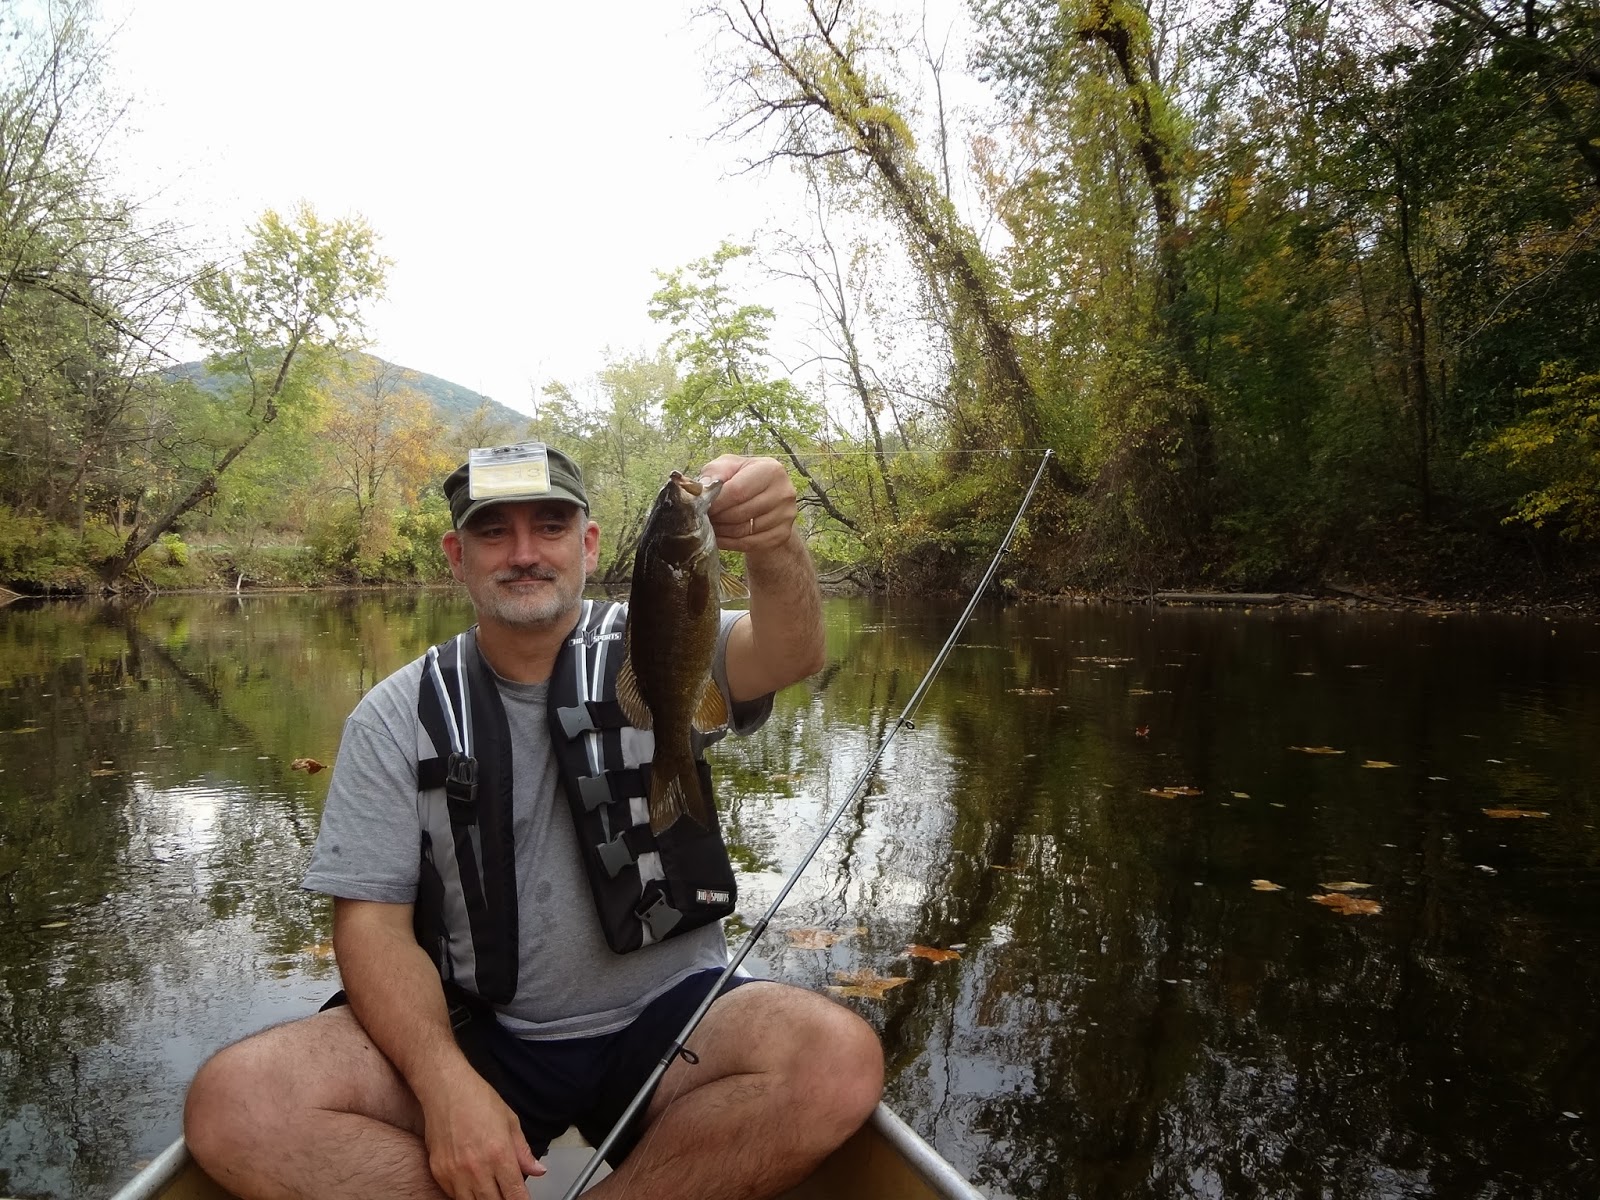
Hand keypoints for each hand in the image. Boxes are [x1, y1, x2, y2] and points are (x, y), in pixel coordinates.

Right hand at [419, 1064, 543, 1199]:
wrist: (446, 1089)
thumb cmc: (478, 1099)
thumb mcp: (510, 1122)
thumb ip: (523, 1152)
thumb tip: (537, 1170)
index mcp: (499, 1154)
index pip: (514, 1194)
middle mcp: (477, 1168)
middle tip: (507, 1194)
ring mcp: (455, 1172)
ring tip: (491, 1191)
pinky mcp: (439, 1172)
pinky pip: (453, 1195)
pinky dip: (465, 1195)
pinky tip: (472, 1185)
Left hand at [699, 455, 797, 553]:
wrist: (765, 496)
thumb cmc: (743, 478)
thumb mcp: (728, 467)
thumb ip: (714, 473)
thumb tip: (703, 488)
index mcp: (771, 470)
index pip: (737, 491)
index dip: (716, 503)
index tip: (702, 507)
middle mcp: (784, 492)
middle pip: (740, 513)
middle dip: (717, 518)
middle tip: (704, 519)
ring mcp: (786, 516)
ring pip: (744, 531)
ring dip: (722, 531)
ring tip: (711, 526)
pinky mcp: (783, 534)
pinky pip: (750, 544)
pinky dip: (731, 543)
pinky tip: (720, 537)